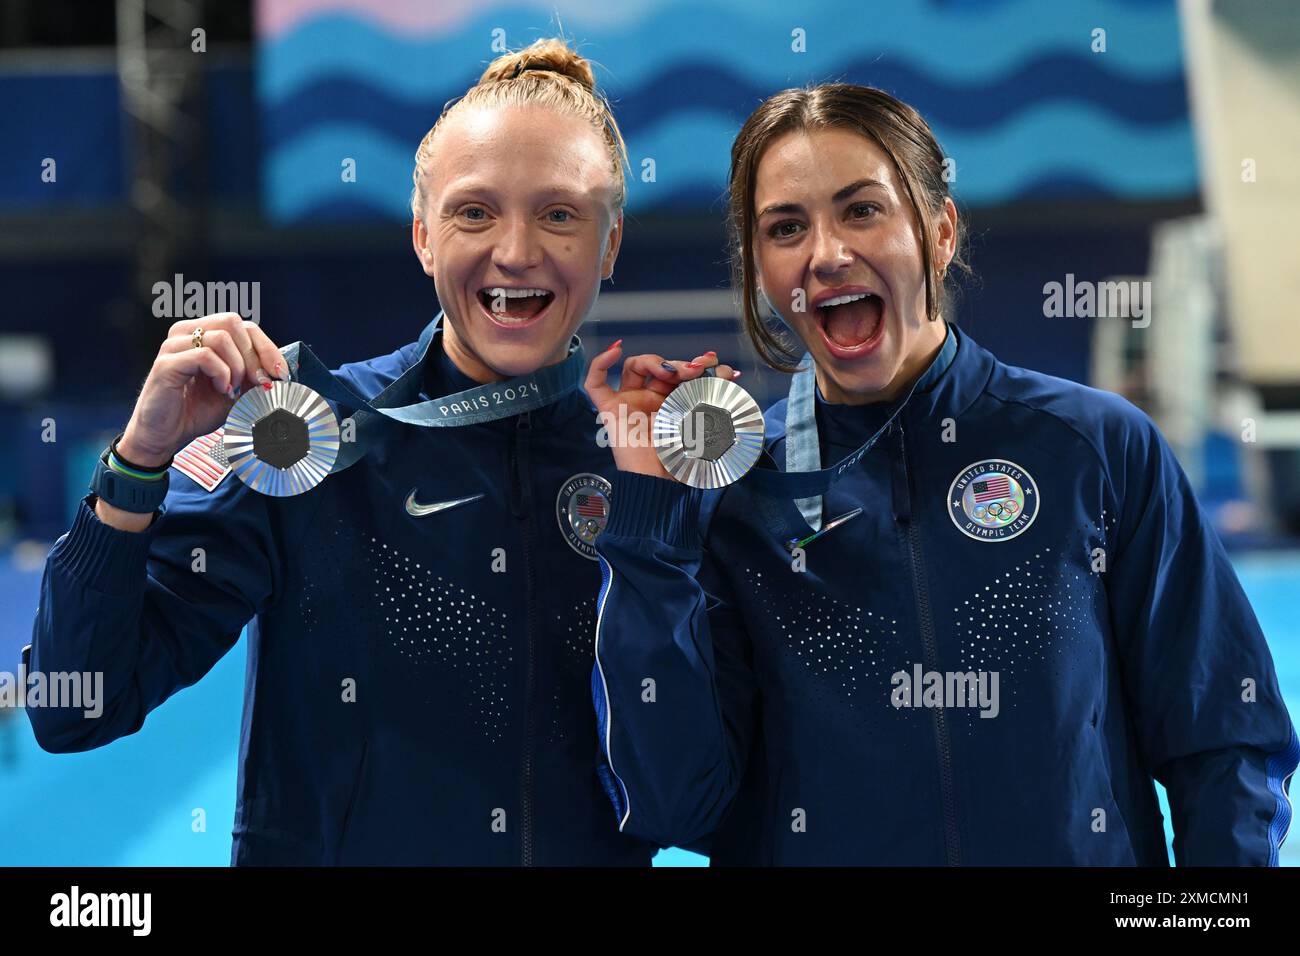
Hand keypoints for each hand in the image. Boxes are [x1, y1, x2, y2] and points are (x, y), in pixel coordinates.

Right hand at [117, 313, 287, 467]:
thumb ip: (253, 375)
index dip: (266, 347)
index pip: (242, 325)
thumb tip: (279, 369)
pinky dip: (221, 374)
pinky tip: (221, 390)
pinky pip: (205, 356)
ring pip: (221, 338)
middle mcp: (186, 334)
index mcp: (202, 334)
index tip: (280, 373)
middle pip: (232, 323)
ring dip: (237, 367)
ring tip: (232, 390)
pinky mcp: (166, 364)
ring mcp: (174, 346)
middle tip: (260, 384)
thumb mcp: (236, 391)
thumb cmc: (196, 411)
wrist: (167, 435)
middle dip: (254, 356)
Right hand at [584, 341, 738, 479]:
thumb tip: (727, 371)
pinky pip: (595, 384)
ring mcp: (628, 404)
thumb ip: (712, 394)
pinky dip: (600, 364)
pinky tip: (615, 351)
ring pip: (632, 367)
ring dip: (653, 361)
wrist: (662, 483)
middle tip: (694, 370)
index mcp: (670, 404)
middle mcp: (648, 401)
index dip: (694, 364)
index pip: (678, 373)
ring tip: (670, 371)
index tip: (713, 363)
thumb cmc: (682, 459)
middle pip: (657, 367)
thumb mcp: (703, 420)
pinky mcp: (609, 411)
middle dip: (677, 364)